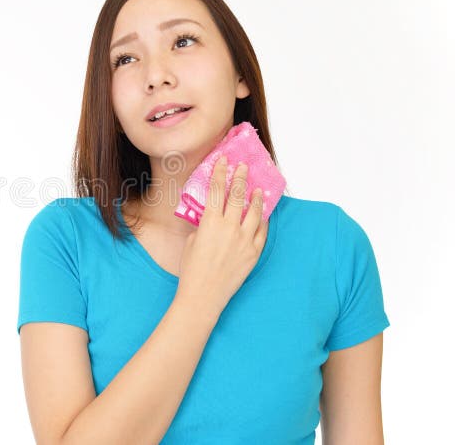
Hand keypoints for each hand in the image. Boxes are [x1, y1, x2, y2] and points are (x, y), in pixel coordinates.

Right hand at [174, 156, 269, 318]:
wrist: (203, 295)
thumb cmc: (191, 269)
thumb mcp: (192, 241)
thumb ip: (204, 225)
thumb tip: (212, 216)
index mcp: (210, 222)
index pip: (216, 189)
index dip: (220, 172)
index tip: (224, 160)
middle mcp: (229, 227)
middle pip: (237, 195)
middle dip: (240, 177)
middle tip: (243, 166)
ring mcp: (244, 240)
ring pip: (254, 211)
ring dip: (256, 197)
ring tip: (257, 188)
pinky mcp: (254, 253)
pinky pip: (262, 231)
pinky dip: (262, 220)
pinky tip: (263, 214)